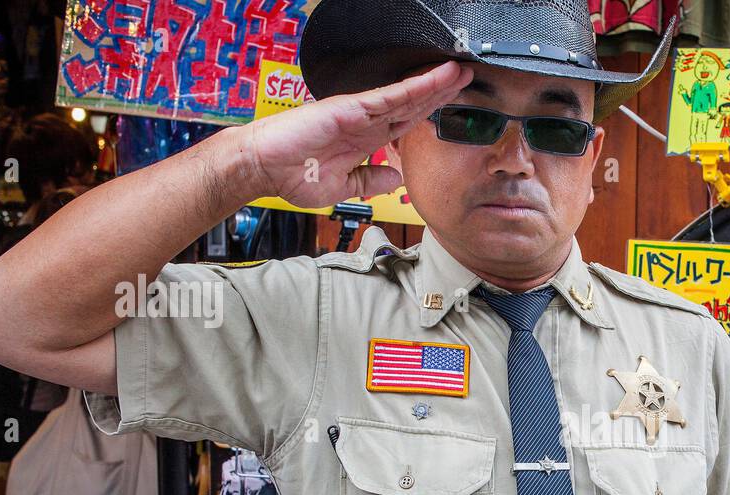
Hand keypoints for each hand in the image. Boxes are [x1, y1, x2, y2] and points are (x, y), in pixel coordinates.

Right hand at [241, 60, 472, 207]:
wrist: (262, 168)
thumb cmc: (292, 174)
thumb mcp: (342, 186)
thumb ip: (369, 181)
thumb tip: (395, 180)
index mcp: (366, 138)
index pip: (407, 121)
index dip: (431, 110)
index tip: (454, 104)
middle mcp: (365, 121)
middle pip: (412, 103)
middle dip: (441, 91)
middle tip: (468, 78)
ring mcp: (358, 112)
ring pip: (405, 95)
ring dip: (433, 83)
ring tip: (458, 72)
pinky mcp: (349, 108)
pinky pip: (387, 97)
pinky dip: (412, 88)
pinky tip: (432, 81)